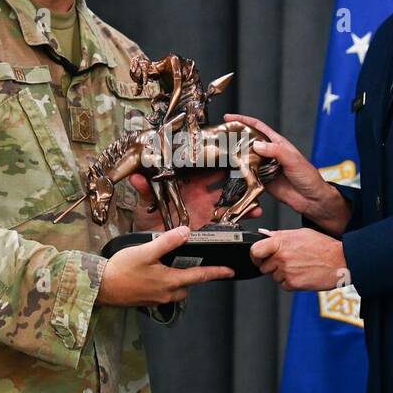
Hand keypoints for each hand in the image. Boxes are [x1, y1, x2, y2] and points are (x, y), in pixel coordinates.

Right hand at [98, 226, 234, 306]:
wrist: (99, 287)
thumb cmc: (122, 269)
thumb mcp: (145, 251)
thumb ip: (167, 242)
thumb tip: (187, 232)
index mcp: (170, 281)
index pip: (200, 276)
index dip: (217, 273)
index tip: (230, 271)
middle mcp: (166, 294)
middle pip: (188, 287)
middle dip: (193, 277)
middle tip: (191, 263)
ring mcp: (155, 300)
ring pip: (175, 292)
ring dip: (178, 282)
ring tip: (170, 267)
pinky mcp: (145, 302)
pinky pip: (162, 294)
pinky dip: (164, 286)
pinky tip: (153, 276)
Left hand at [128, 169, 262, 231]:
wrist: (151, 243)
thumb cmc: (147, 218)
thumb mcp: (144, 203)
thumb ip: (144, 190)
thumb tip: (136, 177)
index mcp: (185, 183)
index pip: (202, 166)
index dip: (214, 157)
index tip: (227, 149)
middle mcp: (199, 193)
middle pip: (222, 179)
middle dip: (237, 173)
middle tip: (251, 167)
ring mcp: (207, 207)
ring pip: (230, 197)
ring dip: (244, 195)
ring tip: (257, 195)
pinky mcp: (211, 222)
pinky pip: (229, 217)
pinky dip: (244, 214)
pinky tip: (253, 212)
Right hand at [223, 113, 350, 234]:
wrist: (312, 199)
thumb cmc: (308, 177)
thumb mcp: (293, 160)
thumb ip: (276, 151)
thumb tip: (257, 144)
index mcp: (277, 144)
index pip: (257, 127)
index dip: (243, 121)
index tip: (229, 118)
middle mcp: (269, 154)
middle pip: (248, 142)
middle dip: (234, 138)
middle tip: (220, 138)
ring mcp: (264, 167)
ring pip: (246, 159)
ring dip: (235, 157)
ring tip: (222, 155)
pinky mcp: (262, 181)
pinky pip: (248, 176)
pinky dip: (239, 174)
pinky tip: (231, 173)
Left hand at [249, 227, 349, 291]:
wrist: (340, 261)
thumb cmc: (324, 246)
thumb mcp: (301, 233)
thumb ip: (281, 236)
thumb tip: (266, 237)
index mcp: (281, 242)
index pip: (255, 250)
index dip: (255, 256)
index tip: (258, 258)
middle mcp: (282, 256)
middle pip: (264, 266)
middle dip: (272, 265)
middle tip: (288, 261)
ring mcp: (287, 271)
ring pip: (274, 277)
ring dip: (283, 274)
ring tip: (299, 266)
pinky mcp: (293, 283)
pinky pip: (284, 285)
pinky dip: (291, 282)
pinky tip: (302, 274)